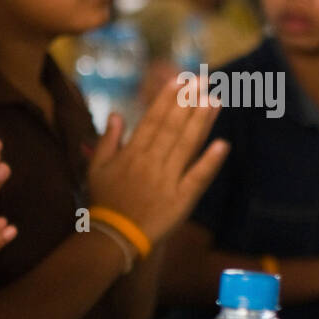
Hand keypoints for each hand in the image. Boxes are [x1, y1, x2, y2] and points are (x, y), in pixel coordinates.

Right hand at [87, 79, 229, 242]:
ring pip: (186, 146)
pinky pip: (197, 178)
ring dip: (201, 122)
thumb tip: (116, 114)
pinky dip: (210, 162)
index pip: (152, 121)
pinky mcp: (181, 200)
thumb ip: (107, 141)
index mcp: (131, 155)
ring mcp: (167, 181)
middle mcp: (151, 163)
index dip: (166, 100)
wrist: (114, 237)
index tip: (179, 81)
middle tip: (202, 81)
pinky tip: (222, 144)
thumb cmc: (105, 202)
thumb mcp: (96, 169)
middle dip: (187, 103)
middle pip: (172, 128)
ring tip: (214, 100)